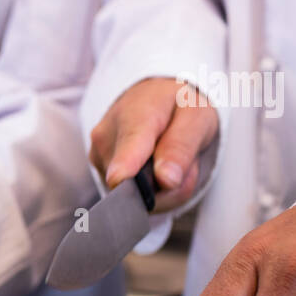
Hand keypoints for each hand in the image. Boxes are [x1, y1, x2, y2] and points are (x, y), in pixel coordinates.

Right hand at [89, 77, 218, 211]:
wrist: (154, 97)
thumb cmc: (178, 105)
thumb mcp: (196, 116)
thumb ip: (182, 146)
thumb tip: (166, 180)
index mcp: (133, 116)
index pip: (125, 151)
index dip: (125, 169)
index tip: (121, 180)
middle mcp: (106, 138)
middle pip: (136, 184)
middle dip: (169, 183)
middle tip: (186, 158)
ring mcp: (99, 156)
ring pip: (138, 195)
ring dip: (164, 188)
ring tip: (170, 158)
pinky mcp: (99, 171)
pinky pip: (134, 197)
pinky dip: (154, 190)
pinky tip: (155, 166)